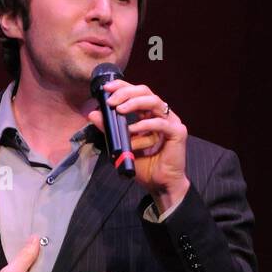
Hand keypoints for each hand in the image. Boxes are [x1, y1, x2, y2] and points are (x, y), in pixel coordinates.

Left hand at [88, 78, 188, 205]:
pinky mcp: (177, 132)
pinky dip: (145, 125)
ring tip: (119, 110)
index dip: (122, 86)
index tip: (106, 89)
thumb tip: (93, 114)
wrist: (159, 184)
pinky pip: (160, 123)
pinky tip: (133, 130)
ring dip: (134, 103)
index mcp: (149, 114)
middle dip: (126, 93)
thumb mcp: (121, 146)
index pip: (136, 92)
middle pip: (145, 92)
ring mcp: (171, 121)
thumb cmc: (144, 165)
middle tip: (111, 101)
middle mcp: (161, 114)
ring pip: (154, 102)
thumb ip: (109, 130)